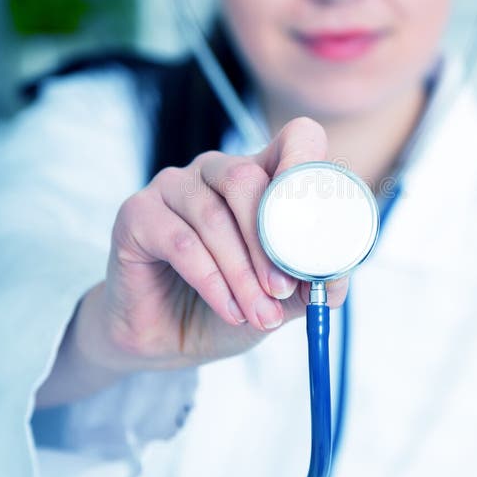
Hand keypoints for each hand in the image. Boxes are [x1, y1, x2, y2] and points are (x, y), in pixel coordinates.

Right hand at [38, 117, 347, 405]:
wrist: (166, 338)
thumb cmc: (228, 305)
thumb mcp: (282, 300)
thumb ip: (314, 283)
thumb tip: (339, 273)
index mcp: (260, 177)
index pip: (294, 139)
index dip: (308, 161)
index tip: (318, 215)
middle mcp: (215, 171)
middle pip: (247, 180)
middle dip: (270, 243)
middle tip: (283, 292)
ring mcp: (172, 186)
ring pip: (214, 215)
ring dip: (241, 273)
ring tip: (259, 314)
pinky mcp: (136, 214)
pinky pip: (179, 241)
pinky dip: (210, 280)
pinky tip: (228, 308)